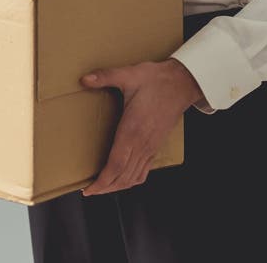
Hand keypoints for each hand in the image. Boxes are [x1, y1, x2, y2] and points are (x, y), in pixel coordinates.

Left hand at [79, 58, 203, 194]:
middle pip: (122, 177)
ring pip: (133, 177)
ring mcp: (151, 146)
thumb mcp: (129, 74)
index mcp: (132, 130)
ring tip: (103, 187)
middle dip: (105, 188)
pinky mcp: (156, 145)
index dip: (102, 181)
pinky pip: (144, 171)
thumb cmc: (156, 80)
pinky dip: (132, 180)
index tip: (88, 189)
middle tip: (90, 191)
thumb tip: (84, 79)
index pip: (116, 165)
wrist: (182, 84)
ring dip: (118, 186)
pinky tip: (124, 178)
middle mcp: (142, 143)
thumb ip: (105, 76)